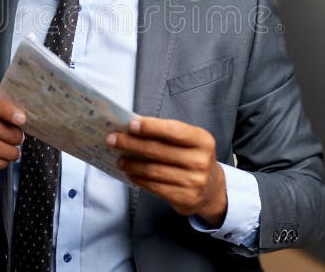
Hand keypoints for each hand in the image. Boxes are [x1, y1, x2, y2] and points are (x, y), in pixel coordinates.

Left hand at [106, 117, 227, 226]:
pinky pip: (154, 186)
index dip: (150, 127)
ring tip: (119, 159)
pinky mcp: (185, 198)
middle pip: (158, 150)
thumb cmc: (193, 158)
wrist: (212, 189)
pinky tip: (130, 173)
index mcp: (203, 140)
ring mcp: (194, 181)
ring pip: (153, 170)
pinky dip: (138, 179)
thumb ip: (166, 134)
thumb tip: (133, 129)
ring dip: (131, 164)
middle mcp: (200, 161)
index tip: (130, 125)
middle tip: (113, 140)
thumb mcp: (189, 142)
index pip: (173, 130)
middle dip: (131, 144)